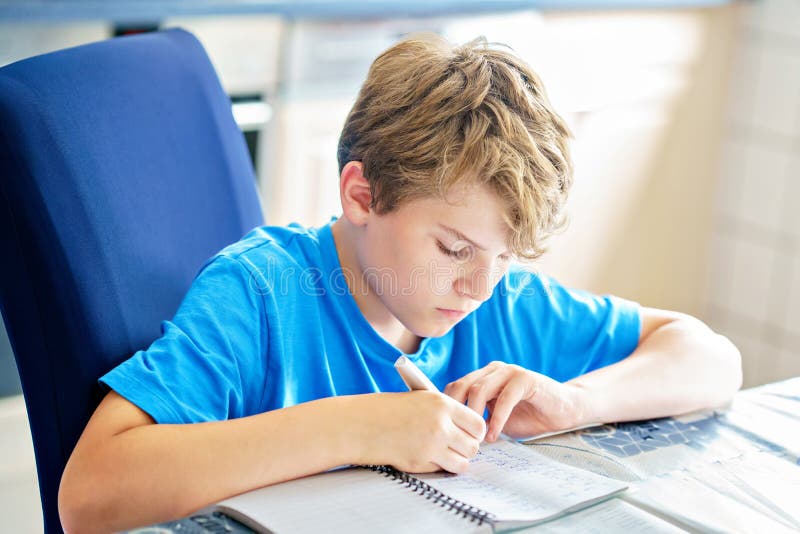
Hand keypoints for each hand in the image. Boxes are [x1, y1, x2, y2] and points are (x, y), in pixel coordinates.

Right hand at [353, 391, 485, 473]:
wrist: (361, 424)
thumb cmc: (388, 410)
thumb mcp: (421, 399)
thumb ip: (445, 412)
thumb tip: (468, 429)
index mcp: (442, 404)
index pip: (478, 424)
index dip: (476, 432)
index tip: (471, 434)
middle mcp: (440, 425)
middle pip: (473, 446)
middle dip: (467, 448)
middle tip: (457, 445)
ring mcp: (431, 446)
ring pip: (463, 463)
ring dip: (456, 460)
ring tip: (445, 454)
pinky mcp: (420, 463)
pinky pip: (442, 469)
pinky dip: (438, 466)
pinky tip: (425, 456)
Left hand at [444, 361, 586, 441]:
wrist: (562, 411)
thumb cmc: (528, 416)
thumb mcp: (495, 419)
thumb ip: (477, 420)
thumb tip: (453, 437)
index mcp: (482, 376)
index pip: (454, 388)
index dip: (448, 410)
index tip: (446, 433)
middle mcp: (493, 370)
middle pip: (461, 386)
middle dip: (457, 413)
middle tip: (459, 437)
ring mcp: (509, 371)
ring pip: (479, 389)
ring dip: (475, 416)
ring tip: (477, 438)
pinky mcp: (526, 379)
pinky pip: (505, 398)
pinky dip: (497, 419)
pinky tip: (495, 435)